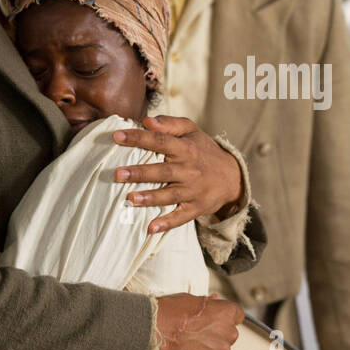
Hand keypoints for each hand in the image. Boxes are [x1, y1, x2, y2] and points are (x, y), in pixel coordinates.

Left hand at [112, 115, 244, 233]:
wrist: (232, 177)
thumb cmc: (204, 151)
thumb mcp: (192, 131)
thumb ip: (169, 124)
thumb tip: (147, 121)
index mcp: (186, 149)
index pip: (160, 141)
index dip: (139, 138)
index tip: (117, 136)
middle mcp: (190, 170)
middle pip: (163, 171)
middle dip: (140, 172)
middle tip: (118, 174)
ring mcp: (193, 190)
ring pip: (170, 195)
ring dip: (151, 198)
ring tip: (131, 199)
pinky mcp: (196, 207)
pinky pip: (181, 217)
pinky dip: (167, 223)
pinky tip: (151, 228)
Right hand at [155, 292, 243, 349]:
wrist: (153, 331)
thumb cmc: (166, 314)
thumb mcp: (189, 299)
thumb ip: (207, 303)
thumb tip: (213, 301)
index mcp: (225, 311)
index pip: (236, 316)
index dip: (223, 320)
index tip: (214, 323)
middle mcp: (228, 331)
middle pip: (228, 336)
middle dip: (215, 337)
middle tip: (196, 337)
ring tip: (188, 348)